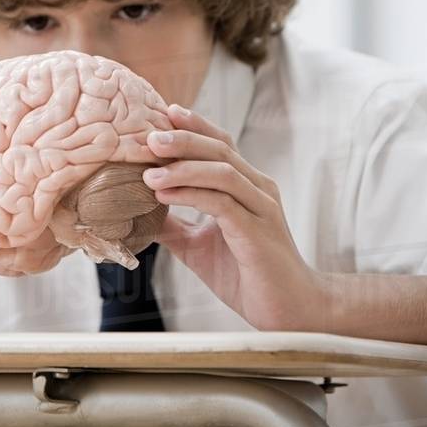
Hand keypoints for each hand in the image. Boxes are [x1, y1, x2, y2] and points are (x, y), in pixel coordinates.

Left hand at [143, 104, 326, 330]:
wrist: (289, 311)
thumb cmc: (249, 276)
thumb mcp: (199, 246)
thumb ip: (174, 225)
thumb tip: (137, 214)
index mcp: (247, 187)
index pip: (221, 144)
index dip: (194, 127)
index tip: (163, 115)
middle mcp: (258, 189)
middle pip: (220, 149)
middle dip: (183, 138)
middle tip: (150, 137)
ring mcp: (261, 208)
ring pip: (222, 171)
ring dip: (183, 167)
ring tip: (149, 171)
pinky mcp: (257, 231)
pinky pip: (222, 203)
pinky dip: (191, 195)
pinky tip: (166, 195)